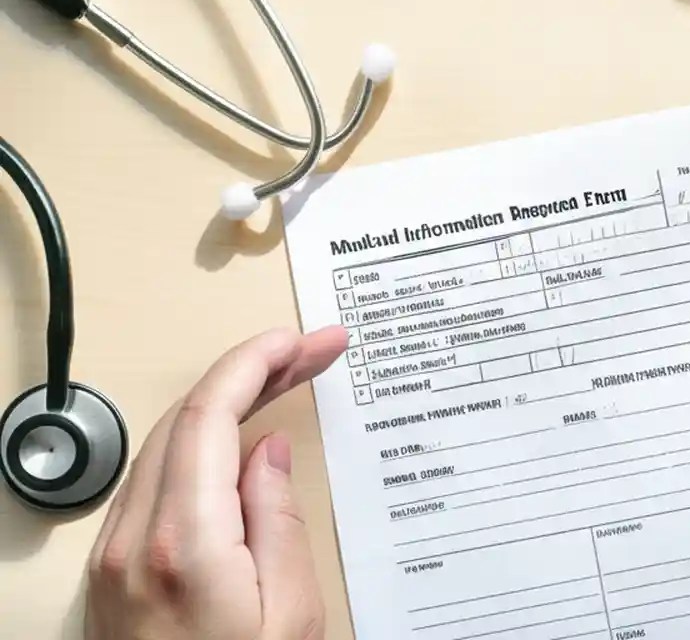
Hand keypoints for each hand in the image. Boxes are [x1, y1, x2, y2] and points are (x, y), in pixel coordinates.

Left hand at [85, 327, 347, 639]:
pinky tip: (239, 442)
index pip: (209, 416)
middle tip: (311, 354)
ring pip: (166, 445)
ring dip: (224, 404)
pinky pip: (156, 481)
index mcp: (184, 542)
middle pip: (185, 420)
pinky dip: (199, 445)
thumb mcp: (293, 613)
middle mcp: (134, 539)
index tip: (300, 340)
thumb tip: (265, 454)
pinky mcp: (114, 571)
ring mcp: (115, 555)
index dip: (255, 362)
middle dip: (250, 372)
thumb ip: (276, 521)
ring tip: (286, 383)